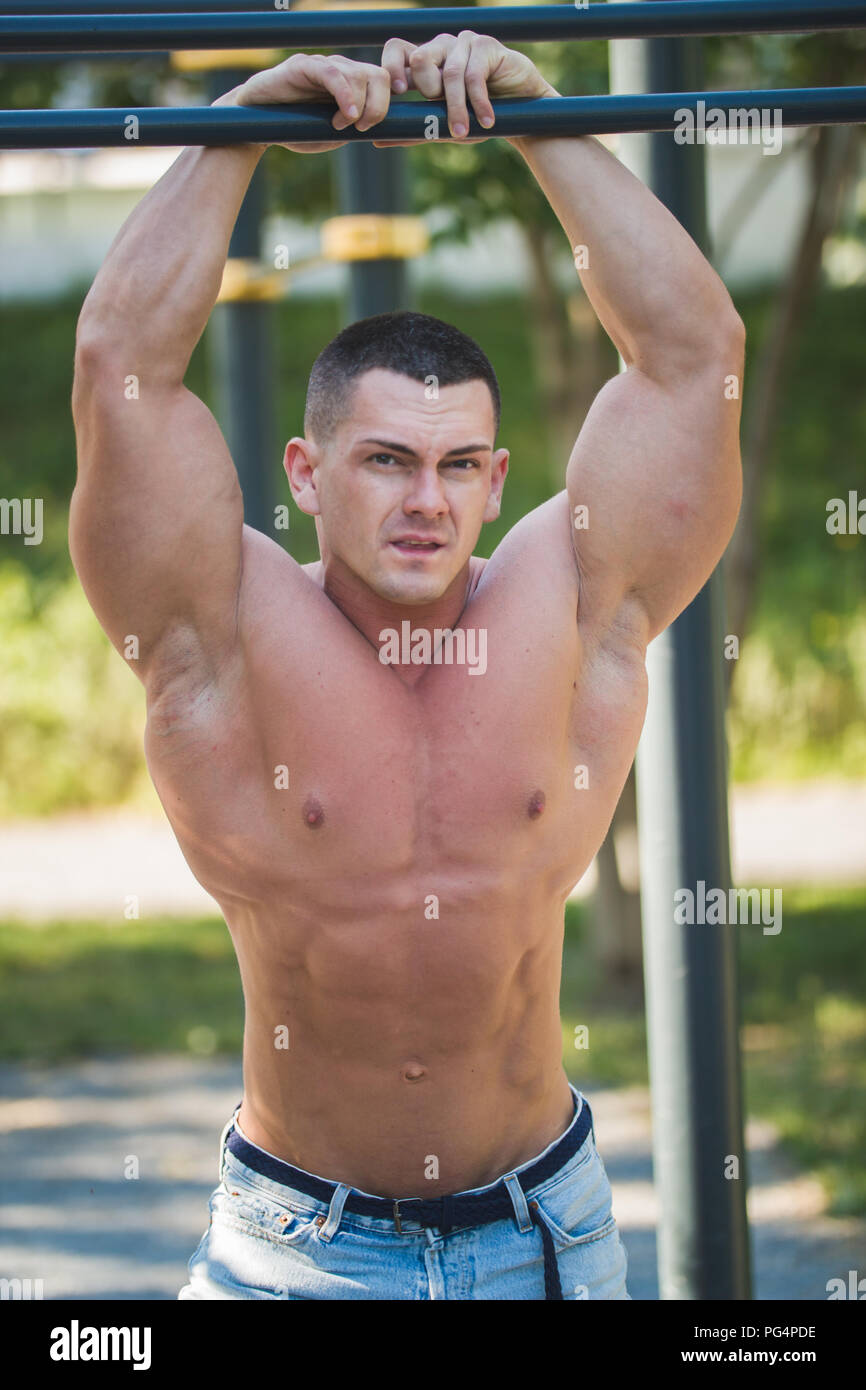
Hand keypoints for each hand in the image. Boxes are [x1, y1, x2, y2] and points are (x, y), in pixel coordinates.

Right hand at [210, 52, 393, 153]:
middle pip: (379, 76)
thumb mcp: (333, 133)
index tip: (378, 129)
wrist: (257, 124)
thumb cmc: (296, 129)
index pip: (384, 82)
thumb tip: (382, 132)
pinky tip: (345, 117)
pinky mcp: (304, 65)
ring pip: (358, 76)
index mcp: (352, 83)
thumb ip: (355, 128)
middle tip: (362, 128)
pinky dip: (344, 96)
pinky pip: (333, 74)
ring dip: (358, 106)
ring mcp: (323, 65)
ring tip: (341, 125)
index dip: (388, 104)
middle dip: (378, 107)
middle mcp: (341, 69)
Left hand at [372, 29, 558, 147]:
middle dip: (430, 91)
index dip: (393, 67)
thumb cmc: (477, 119)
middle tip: (444, 115)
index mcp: (427, 63)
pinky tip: (486, 121)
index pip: (397, 50)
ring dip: (457, 109)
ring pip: (450, 73)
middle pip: (420, 58)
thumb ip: (413, 130)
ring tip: (464, 133)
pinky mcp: (486, 46)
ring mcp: (464, 43)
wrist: (520, 113)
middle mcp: (443, 48)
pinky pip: (475, 76)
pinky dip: (478, 104)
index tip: (401, 93)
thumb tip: (377, 140)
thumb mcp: (442, 128)